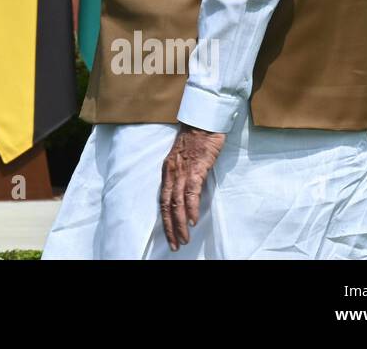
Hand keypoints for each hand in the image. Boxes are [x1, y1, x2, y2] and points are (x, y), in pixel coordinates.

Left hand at [159, 123, 225, 250]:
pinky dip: (191, 207)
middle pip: (167, 205)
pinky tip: (192, 221)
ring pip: (177, 201)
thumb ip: (183, 175)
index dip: (165, 220)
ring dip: (180, 223)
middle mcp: (171, 172)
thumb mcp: (184, 159)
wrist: (203, 120)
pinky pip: (192, 191)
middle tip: (175, 245)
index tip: (169, 236)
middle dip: (170, 227)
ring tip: (184, 239)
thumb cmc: (196, 139)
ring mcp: (183, 170)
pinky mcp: (196, 168)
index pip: (163, 200)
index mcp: (168, 171)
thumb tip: (187, 194)